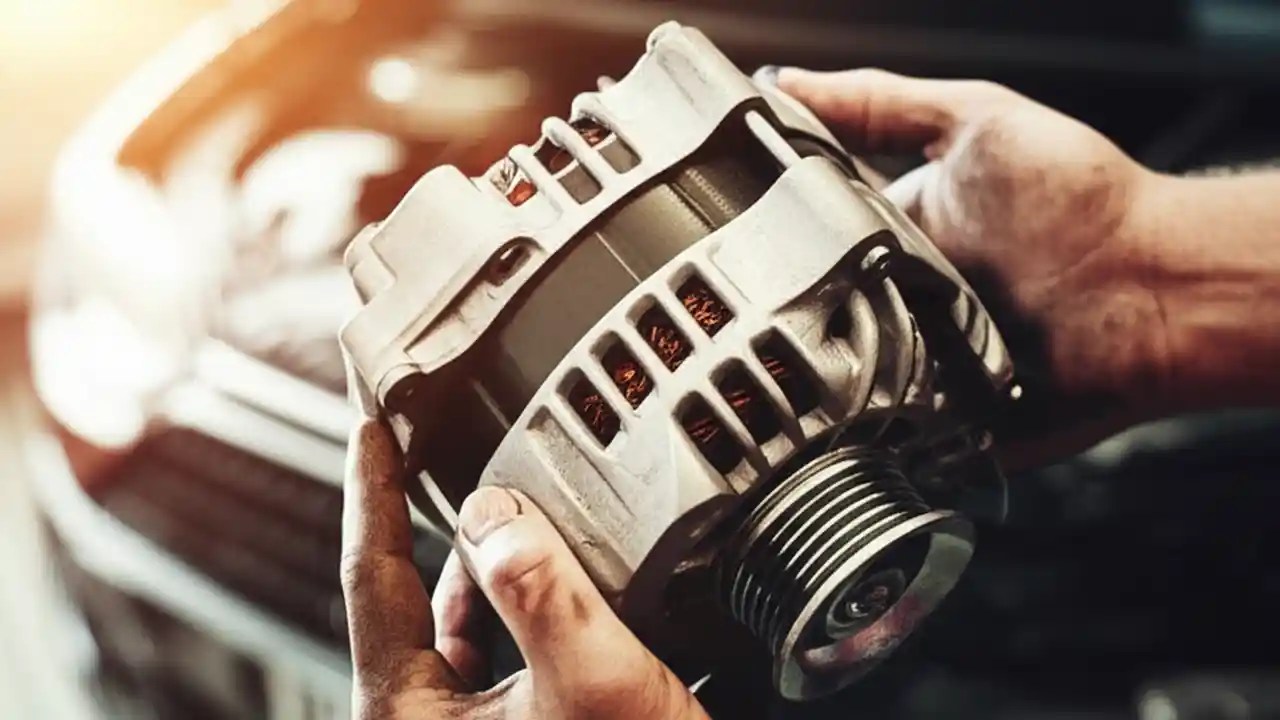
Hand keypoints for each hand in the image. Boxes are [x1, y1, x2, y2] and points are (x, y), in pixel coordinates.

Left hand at [341, 417, 708, 718]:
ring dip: (505, 571)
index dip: (374, 489)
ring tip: (540, 522)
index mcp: (409, 716)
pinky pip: (508, 651)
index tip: (371, 427)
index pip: (374, 574)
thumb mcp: (592, 685)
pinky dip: (533, 610)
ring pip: (471, 623)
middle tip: (478, 460)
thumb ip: (541, 591)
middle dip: (456, 527)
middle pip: (424, 595)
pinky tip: (572, 586)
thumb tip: (498, 517)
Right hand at [771, 68, 1172, 463]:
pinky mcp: (948, 430)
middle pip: (816, 318)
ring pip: (841, 386)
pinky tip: (851, 423)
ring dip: (824, 380)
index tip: (726, 241)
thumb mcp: (974, 120)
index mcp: (899, 237)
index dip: (769, 243)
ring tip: (809, 365)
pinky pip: (891, 444)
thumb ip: (878, 103)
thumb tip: (783, 82)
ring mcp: (925, 369)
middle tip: (753, 315)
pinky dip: (871, 439)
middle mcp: (906, 303)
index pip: (808, 243)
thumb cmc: (1079, 200)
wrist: (1153, 288)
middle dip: (789, 318)